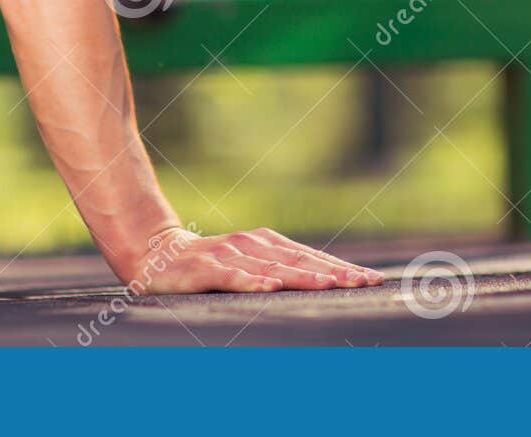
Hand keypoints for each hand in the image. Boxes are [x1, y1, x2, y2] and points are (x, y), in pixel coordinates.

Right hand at [121, 226, 385, 292]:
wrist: (157, 254)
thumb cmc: (211, 264)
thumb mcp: (249, 265)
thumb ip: (280, 270)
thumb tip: (325, 281)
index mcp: (268, 243)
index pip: (313, 257)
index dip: (344, 268)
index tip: (373, 279)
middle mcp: (254, 244)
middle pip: (301, 260)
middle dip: (336, 272)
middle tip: (364, 282)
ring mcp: (230, 254)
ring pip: (273, 267)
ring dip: (303, 276)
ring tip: (331, 284)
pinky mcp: (206, 268)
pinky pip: (233, 276)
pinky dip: (252, 281)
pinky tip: (270, 287)